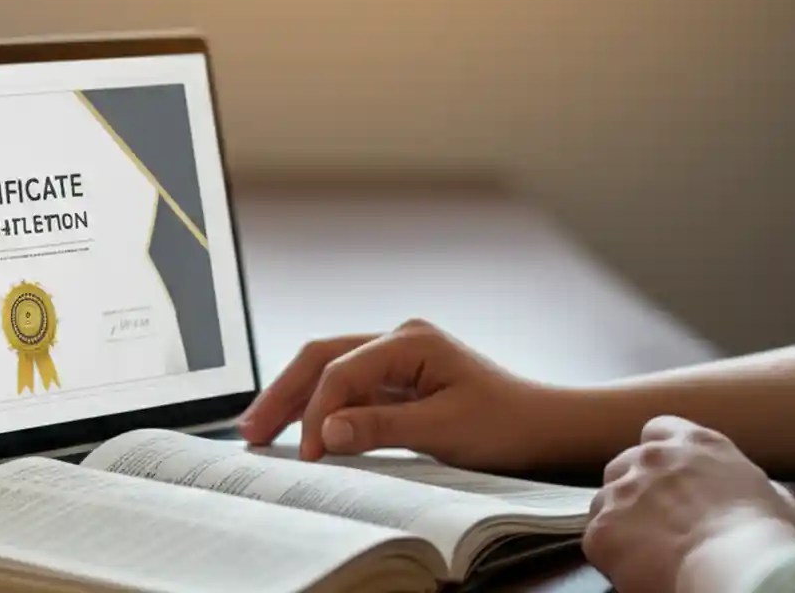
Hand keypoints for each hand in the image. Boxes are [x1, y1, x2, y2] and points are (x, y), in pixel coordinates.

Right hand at [237, 319, 557, 467]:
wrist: (544, 427)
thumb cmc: (505, 424)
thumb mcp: (444, 428)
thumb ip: (381, 427)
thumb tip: (325, 431)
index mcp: (409, 339)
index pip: (341, 370)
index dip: (315, 411)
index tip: (306, 454)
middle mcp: (396, 339)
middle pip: (322, 357)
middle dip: (283, 393)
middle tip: (250, 432)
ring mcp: (396, 358)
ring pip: (328, 369)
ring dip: (295, 398)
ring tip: (259, 430)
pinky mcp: (397, 380)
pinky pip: (347, 388)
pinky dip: (320, 408)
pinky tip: (300, 429)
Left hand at [582, 416, 794, 592]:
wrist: (736, 566)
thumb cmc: (765, 538)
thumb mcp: (770, 494)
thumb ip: (739, 480)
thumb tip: (741, 491)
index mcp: (694, 443)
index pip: (659, 431)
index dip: (660, 456)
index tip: (666, 478)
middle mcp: (651, 458)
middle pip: (624, 465)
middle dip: (635, 489)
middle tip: (655, 522)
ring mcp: (622, 491)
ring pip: (605, 501)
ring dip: (620, 521)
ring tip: (646, 551)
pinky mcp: (602, 528)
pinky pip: (596, 538)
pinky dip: (611, 555)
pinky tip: (635, 570)